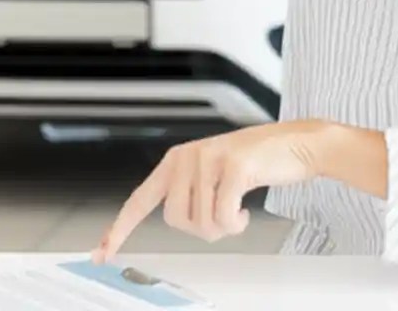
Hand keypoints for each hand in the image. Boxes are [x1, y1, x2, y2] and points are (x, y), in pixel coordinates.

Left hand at [93, 120, 332, 263]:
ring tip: (236, 209)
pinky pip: (223, 216)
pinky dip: (236, 224)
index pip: (139, 200)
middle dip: (201, 229)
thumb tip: (178, 220)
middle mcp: (187, 157)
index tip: (101, 253)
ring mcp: (209, 159)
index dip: (119, 229)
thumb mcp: (211, 174)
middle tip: (222, 216)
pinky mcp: (234, 166)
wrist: (295, 144)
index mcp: (175, 161)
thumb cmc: (255, 163)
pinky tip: (244, 211)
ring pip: (201, 223)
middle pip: (176, 221)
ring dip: (223, 227)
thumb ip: (189, 192)